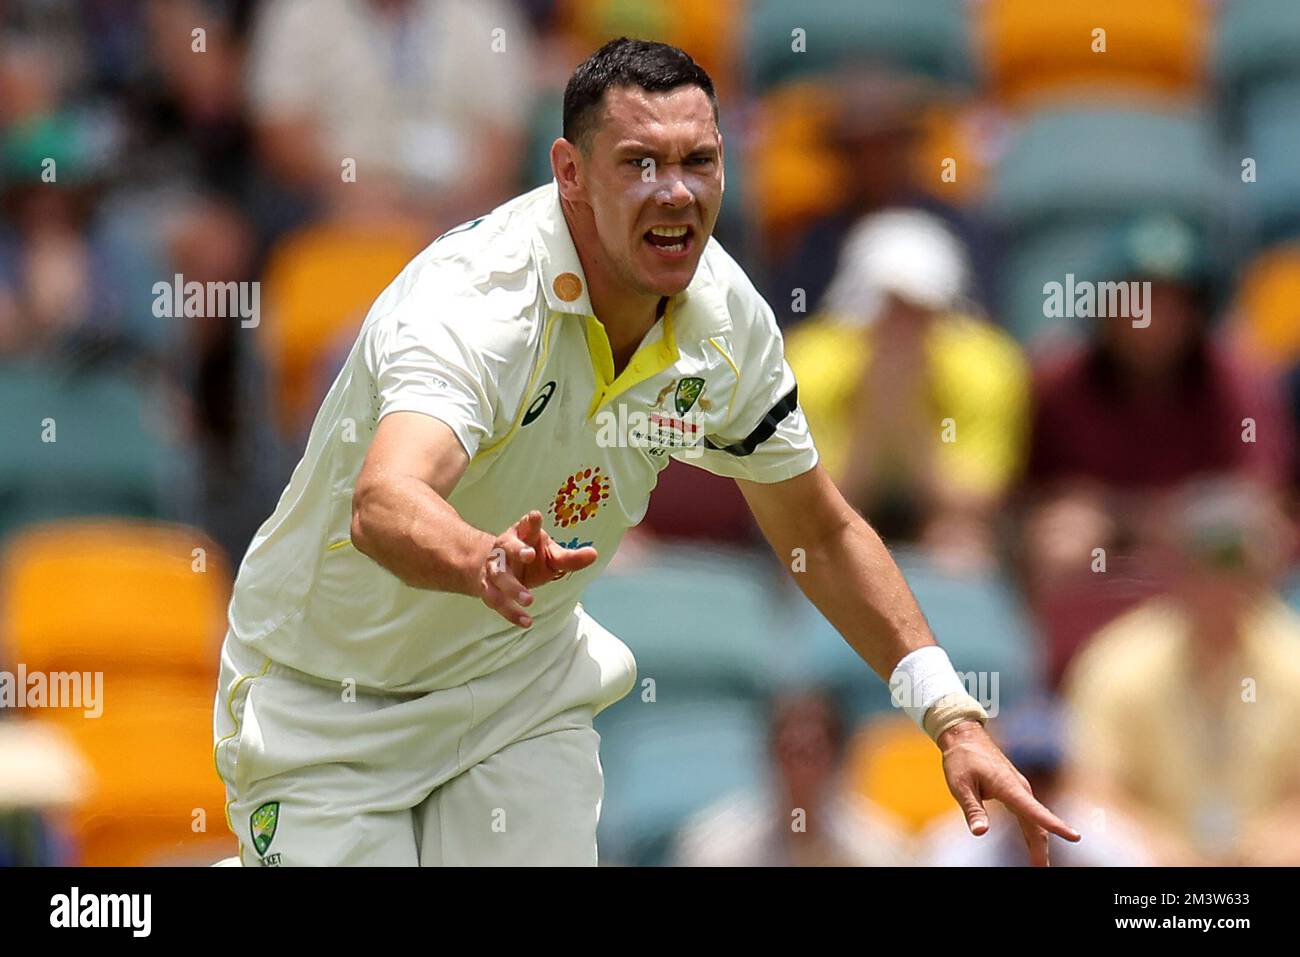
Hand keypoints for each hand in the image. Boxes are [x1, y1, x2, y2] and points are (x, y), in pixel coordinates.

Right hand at [478, 510, 597, 627]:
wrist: (497, 569)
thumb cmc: (531, 557)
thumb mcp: (551, 555)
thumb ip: (570, 557)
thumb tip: (594, 554)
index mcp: (522, 534)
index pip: (526, 525)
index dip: (531, 522)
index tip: (535, 517)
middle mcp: (505, 548)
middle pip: (508, 547)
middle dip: (518, 550)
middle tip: (529, 554)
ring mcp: (494, 567)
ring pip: (500, 576)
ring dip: (513, 588)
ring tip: (529, 600)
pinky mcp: (488, 587)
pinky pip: (497, 600)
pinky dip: (511, 612)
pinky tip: (526, 622)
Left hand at [938, 720, 1081, 865]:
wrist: (964, 735)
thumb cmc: (961, 758)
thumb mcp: (960, 785)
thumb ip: (973, 809)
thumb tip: (980, 832)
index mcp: (1008, 787)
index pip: (1035, 811)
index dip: (1055, 825)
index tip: (1074, 837)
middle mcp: (1020, 788)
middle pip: (1037, 822)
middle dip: (1042, 848)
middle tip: (1043, 869)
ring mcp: (1019, 789)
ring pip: (1034, 820)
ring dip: (1039, 842)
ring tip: (1040, 864)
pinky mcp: (1015, 790)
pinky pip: (1029, 814)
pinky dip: (1034, 831)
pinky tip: (1033, 844)